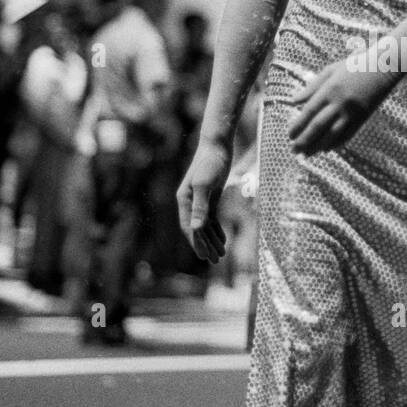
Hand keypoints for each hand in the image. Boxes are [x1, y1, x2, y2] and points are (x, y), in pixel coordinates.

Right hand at [176, 140, 231, 263]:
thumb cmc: (210, 163)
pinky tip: (222, 239)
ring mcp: (200, 199)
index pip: (189, 227)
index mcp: (184, 200)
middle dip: (205, 245)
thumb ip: (201, 207)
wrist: (217, 145)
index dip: (197, 243)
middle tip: (216, 260)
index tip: (205, 257)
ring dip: (212, 239)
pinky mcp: (210, 196)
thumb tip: (197, 228)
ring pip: (204, 225)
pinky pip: (211, 217)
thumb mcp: (205, 185)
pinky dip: (216, 229)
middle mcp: (189, 201)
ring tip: (221, 254)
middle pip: (196, 229)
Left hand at [288, 52, 395, 153]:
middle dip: (305, 140)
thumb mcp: (330, 70)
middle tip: (294, 150)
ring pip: (332, 134)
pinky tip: (327, 149)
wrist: (384, 68)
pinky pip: (348, 134)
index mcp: (329, 90)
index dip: (298, 125)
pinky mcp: (362, 118)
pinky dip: (336, 143)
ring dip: (318, 146)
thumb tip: (294, 101)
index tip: (289, 135)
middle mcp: (339, 103)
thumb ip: (312, 86)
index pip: (309, 111)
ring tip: (307, 154)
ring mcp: (352, 112)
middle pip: (318, 126)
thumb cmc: (355, 65)